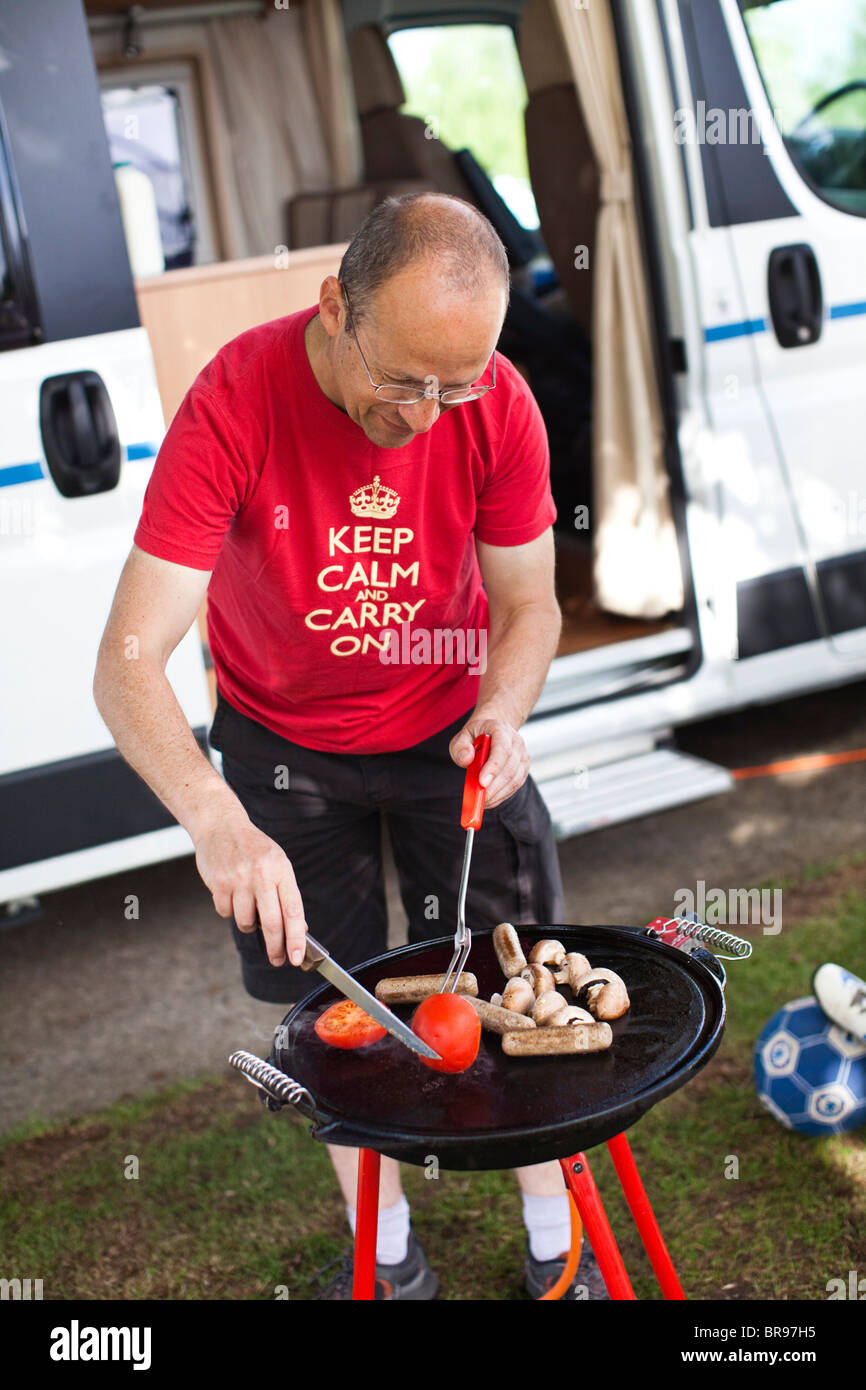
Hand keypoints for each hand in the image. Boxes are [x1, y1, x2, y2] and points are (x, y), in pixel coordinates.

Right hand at [193, 807, 307, 966]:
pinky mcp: (218, 884)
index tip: (296, 957)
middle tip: (278, 960)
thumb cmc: (254, 848)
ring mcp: (239, 880)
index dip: (295, 938)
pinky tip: (232, 895)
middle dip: (275, 948)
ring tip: (249, 908)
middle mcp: (261, 875)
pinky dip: (230, 911)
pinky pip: (226, 913)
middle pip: (271, 923)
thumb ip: (287, 895)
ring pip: (245, 922)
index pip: (292, 911)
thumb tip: (299, 928)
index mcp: (281, 870)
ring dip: (248, 924)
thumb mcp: (278, 863)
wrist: (220, 825)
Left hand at [449, 709, 529, 809]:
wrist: (492, 731)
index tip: (482, 783)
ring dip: (498, 793)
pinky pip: (515, 785)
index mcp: (500, 729)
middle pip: (509, 767)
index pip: (502, 749)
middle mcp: (516, 742)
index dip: (493, 767)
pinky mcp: (523, 769)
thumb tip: (466, 760)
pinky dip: (502, 795)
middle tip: (479, 799)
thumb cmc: (476, 735)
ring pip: (514, 779)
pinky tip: (490, 800)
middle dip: (494, 786)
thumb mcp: (462, 736)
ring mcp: (522, 756)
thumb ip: (460, 747)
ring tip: (482, 802)